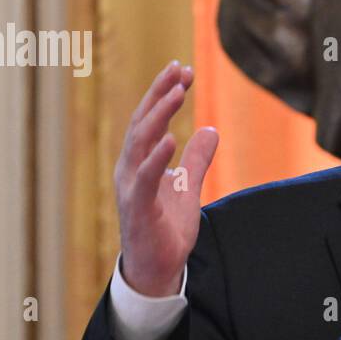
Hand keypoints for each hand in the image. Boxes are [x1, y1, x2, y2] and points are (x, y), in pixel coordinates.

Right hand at [114, 61, 218, 295]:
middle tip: (180, 70)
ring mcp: (130, 188)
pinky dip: (155, 158)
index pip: (150, 119)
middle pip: (142, 122)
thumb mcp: (188, 187)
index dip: (164, 93)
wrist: (158, 269)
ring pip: (140, 143)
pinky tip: (169, 139)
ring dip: (159, 116)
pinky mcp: (138, 208)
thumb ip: (197, 160)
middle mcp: (130, 169)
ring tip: (177, 93)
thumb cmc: (166, 228)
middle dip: (160, 94)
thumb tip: (210, 130)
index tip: (183, 70)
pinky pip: (144, 179)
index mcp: (140, 162)